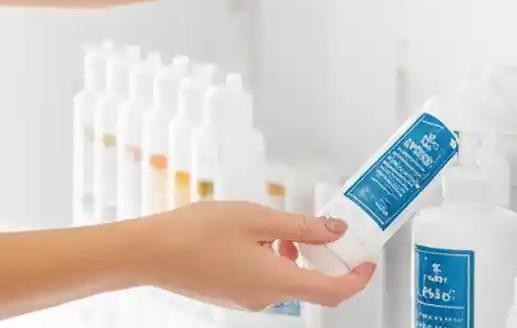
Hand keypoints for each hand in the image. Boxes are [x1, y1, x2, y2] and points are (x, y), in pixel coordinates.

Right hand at [134, 201, 375, 311]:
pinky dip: (270, 261)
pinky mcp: (229, 295)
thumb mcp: (254, 218)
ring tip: (273, 226)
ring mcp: (245, 300)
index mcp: (276, 281)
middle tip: (318, 228)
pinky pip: (262, 280)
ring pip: (283, 280)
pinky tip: (249, 237)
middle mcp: (265, 298)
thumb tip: (335, 232)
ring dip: (291, 256)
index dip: (356, 278)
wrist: (149, 253)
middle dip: (320, 258)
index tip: (367, 261)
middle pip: (309, 285)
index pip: (333, 292)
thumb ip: (299, 226)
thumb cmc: (196, 232)